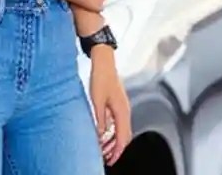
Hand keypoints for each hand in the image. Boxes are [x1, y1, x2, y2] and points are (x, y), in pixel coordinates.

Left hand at [89, 47, 131, 165]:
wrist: (104, 62)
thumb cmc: (101, 78)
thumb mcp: (96, 101)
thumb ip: (99, 120)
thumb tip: (100, 135)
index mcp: (122, 111)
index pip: (122, 138)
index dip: (116, 151)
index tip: (110, 160)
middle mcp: (125, 110)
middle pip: (124, 136)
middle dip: (116, 149)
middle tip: (106, 158)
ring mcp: (122, 106)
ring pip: (121, 129)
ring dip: (113, 140)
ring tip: (103, 148)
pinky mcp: (118, 103)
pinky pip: (118, 122)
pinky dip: (112, 131)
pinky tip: (103, 132)